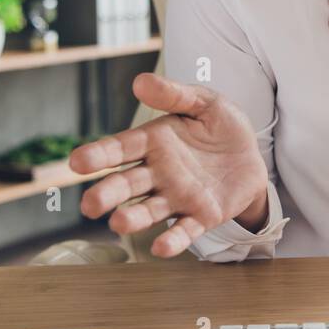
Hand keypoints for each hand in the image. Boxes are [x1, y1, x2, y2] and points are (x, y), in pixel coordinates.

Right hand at [70, 73, 266, 257]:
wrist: (252, 155)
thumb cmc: (221, 126)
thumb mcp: (204, 102)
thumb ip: (174, 94)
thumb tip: (140, 81)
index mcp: (154, 141)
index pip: (121, 147)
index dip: (99, 154)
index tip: (76, 162)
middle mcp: (158, 172)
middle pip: (127, 183)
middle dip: (107, 194)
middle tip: (90, 204)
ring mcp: (177, 197)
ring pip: (149, 210)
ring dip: (133, 218)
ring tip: (118, 223)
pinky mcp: (200, 216)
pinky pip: (184, 230)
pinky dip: (173, 240)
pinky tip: (162, 247)